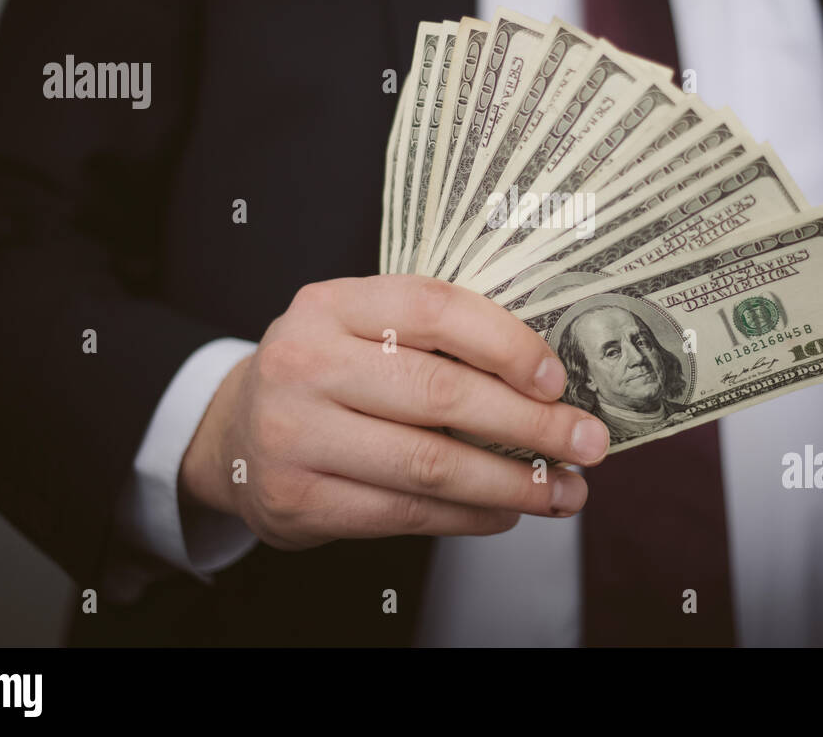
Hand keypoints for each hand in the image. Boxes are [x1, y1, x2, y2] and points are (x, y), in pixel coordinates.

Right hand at [179, 275, 609, 549]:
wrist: (235, 433)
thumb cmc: (328, 375)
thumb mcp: (363, 330)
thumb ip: (437, 340)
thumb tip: (549, 381)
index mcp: (332, 304)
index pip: (435, 309)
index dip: (507, 343)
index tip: (558, 379)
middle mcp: (306, 361)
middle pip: (440, 393)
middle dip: (530, 424)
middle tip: (587, 442)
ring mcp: (295, 433)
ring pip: (428, 464)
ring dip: (511, 483)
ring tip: (562, 491)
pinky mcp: (298, 499)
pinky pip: (404, 514)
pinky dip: (468, 518)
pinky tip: (505, 513)